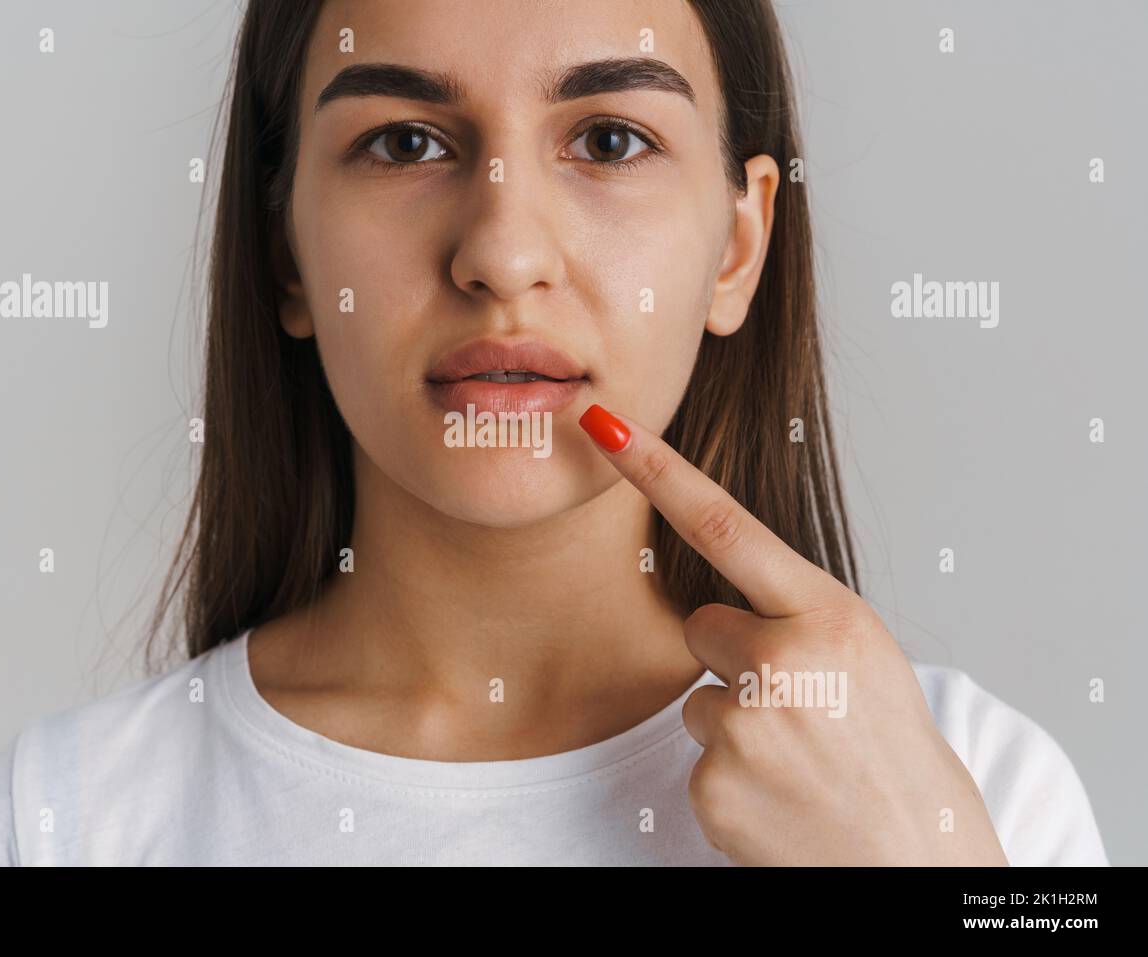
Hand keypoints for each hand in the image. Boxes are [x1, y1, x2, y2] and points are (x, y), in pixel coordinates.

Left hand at [578, 404, 1008, 865]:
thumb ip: (794, 610)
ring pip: (695, 697)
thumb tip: (711, 602)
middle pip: (702, 625)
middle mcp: (783, 664)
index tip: (605, 425)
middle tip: (800, 707)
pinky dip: (729, 772)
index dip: (657, 471)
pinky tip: (779, 792)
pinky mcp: (713, 786)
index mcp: (829, 616)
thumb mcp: (865, 653)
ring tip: (797, 757)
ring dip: (735, 722)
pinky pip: (694, 754)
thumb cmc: (887, 743)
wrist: (913, 854)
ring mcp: (744, 729)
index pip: (726, 526)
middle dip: (737, 659)